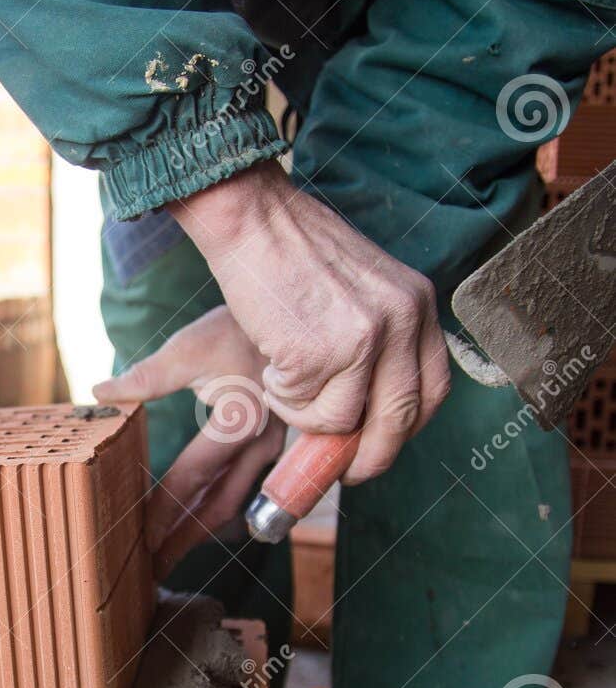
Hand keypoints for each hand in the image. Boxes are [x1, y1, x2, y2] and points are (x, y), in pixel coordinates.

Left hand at [94, 307, 286, 576]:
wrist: (297, 313)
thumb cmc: (239, 325)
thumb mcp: (191, 347)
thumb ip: (145, 377)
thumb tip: (99, 393)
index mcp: (241, 421)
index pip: (191, 479)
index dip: (162, 512)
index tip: (139, 542)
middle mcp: (264, 442)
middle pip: (217, 506)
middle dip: (182, 541)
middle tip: (151, 571)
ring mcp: (277, 448)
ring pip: (236, 502)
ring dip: (202, 532)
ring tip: (170, 556)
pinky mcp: (280, 447)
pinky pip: (248, 488)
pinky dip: (222, 510)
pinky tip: (201, 525)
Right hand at [166, 162, 450, 483]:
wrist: (254, 219)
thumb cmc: (295, 254)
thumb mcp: (365, 291)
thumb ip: (381, 344)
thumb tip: (366, 420)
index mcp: (418, 305)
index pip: (434, 390)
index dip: (404, 429)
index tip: (378, 445)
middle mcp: (402, 320)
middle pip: (398, 419)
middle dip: (367, 456)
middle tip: (341, 468)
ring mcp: (363, 337)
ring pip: (342, 421)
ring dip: (307, 416)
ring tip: (285, 378)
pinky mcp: (318, 351)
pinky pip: (301, 407)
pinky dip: (280, 397)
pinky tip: (271, 359)